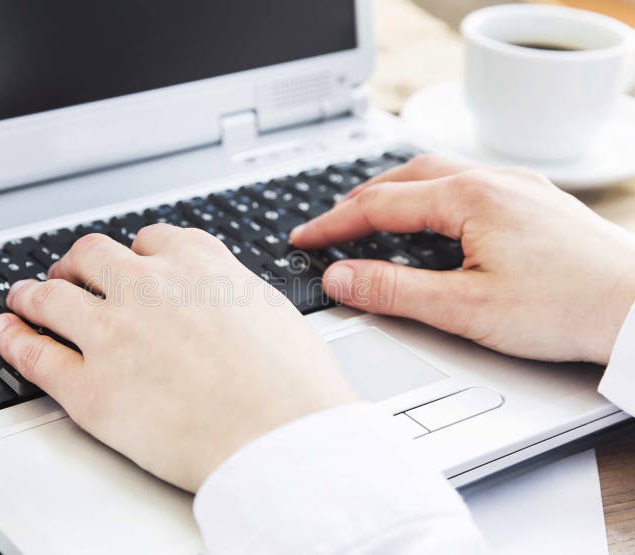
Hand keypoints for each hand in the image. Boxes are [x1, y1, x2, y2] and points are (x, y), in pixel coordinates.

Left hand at [0, 226, 356, 491]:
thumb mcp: (271, 310)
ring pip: (51, 296)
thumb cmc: (292, 383)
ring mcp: (113, 333)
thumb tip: (221, 296)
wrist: (281, 438)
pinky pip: (34, 352)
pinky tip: (5, 331)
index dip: (134, 253)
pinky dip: (12, 337)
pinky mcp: (89, 387)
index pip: (149, 240)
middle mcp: (148, 286)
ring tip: (22, 297)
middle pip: (91, 255)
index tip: (129, 263)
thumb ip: (231, 292)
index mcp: (197, 263)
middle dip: (77, 264)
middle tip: (71, 274)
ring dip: (31, 292)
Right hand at [291, 155, 634, 364]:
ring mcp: (518, 187)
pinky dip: (431, 196)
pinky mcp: (535, 201)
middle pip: (405, 177)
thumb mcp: (465, 309)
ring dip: (396, 193)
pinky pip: (468, 183)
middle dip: (360, 200)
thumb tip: (341, 279)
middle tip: (330, 226)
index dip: (333, 224)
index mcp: (470, 198)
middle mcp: (494, 180)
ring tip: (371, 218)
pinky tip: (433, 218)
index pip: (379, 205)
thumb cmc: (567, 307)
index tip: (303, 238)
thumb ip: (394, 291)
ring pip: (438, 175)